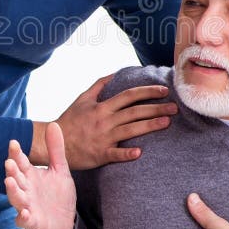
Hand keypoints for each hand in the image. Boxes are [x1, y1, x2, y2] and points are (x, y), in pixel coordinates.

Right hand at [4, 123, 76, 228]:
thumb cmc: (58, 195)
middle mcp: (26, 190)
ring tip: (9, 181)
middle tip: (9, 162)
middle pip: (16, 178)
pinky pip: (25, 220)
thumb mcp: (60, 169)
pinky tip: (25, 214)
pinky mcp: (33, 222)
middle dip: (11, 170)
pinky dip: (23, 218)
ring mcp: (28, 206)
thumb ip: (55, 149)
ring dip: (12, 191)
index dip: (16, 153)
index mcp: (31, 176)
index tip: (13, 142)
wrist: (66, 222)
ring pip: (16, 198)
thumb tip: (53, 124)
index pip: (21, 162)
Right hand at [38, 74, 177, 169]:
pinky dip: (126, 154)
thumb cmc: (70, 120)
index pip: (129, 95)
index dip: (147, 91)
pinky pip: (115, 154)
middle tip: (175, 108)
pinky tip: (139, 153)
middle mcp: (105, 120)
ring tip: (166, 123)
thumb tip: (114, 74)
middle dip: (156, 108)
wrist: (53, 141)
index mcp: (102, 106)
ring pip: (130, 130)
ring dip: (149, 125)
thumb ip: (99, 85)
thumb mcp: (82, 98)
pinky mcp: (99, 154)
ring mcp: (103, 138)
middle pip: (135, 112)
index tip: (164, 90)